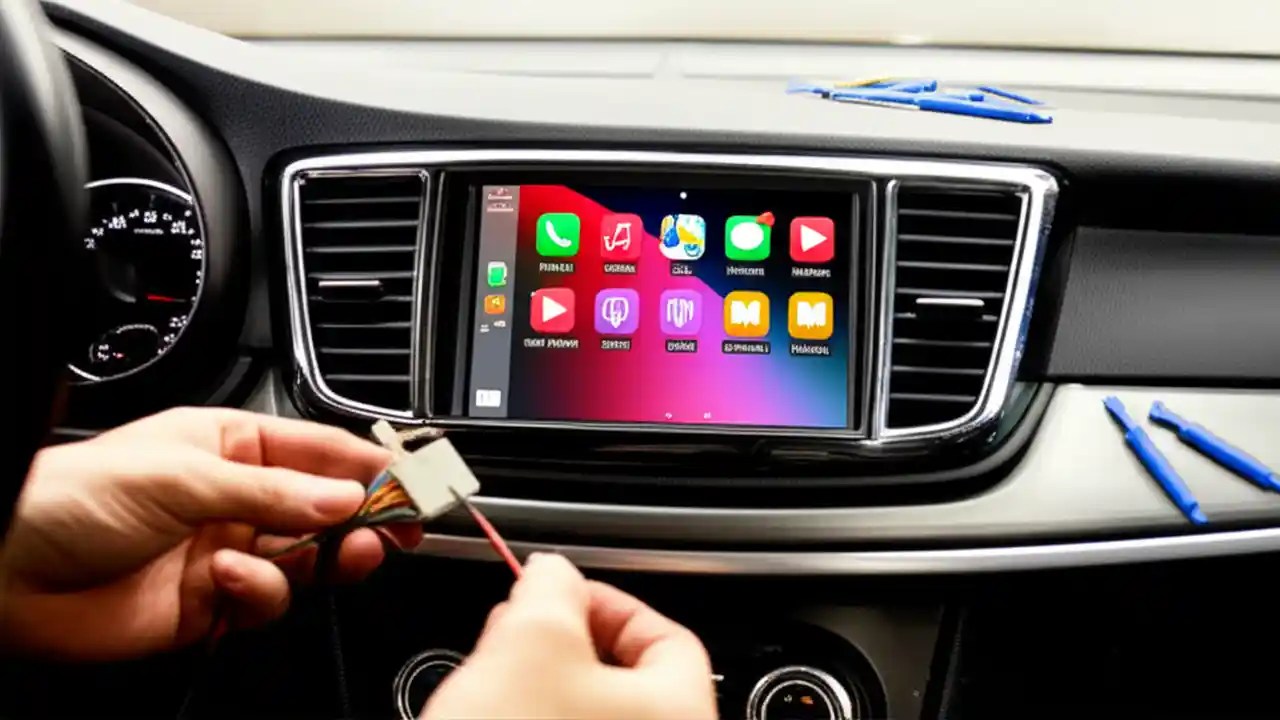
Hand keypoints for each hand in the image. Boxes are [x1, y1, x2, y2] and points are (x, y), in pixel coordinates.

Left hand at [0, 407, 419, 659]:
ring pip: (308, 555)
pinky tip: (231, 579)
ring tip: (342, 554)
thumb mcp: (181, 475)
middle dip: (365, 516)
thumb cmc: (73, 499)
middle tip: (398, 529)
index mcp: (231, 443)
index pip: (321, 449)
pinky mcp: (214, 602)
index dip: (372, 464)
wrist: (7, 575)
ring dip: (327, 556)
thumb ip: (272, 491)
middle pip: (326, 505)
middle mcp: (236, 495)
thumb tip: (346, 498)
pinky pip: (267, 598)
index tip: (415, 480)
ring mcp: (228, 548)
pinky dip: (262, 591)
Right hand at [422, 554, 716, 719]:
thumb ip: (551, 591)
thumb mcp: (530, 643)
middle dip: (567, 647)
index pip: (668, 637)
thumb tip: (553, 572)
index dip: (606, 605)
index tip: (554, 596)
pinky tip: (494, 719)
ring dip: (545, 691)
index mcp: (684, 714)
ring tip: (494, 682)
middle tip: (517, 634)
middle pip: (630, 684)